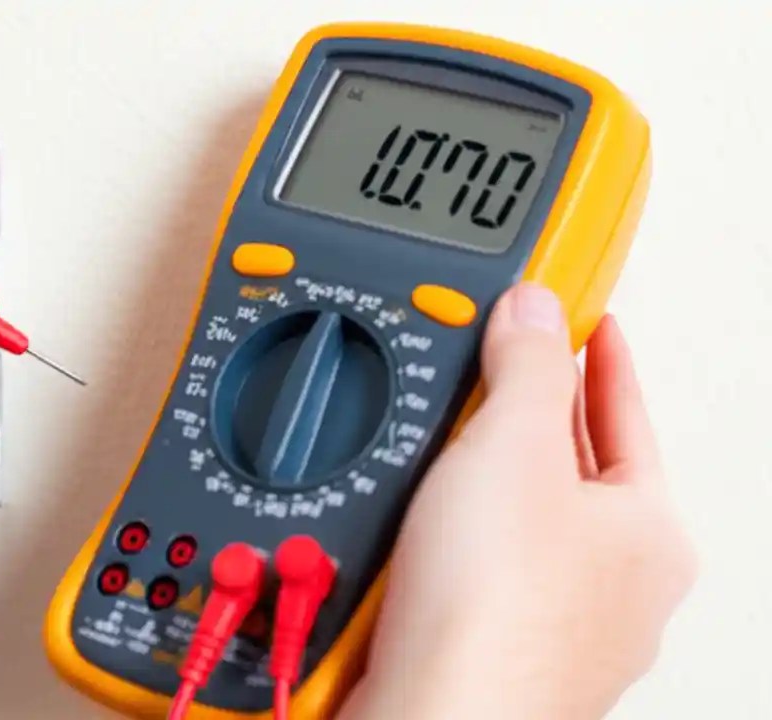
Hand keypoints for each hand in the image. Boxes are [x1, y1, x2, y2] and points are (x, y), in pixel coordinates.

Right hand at [340, 283, 696, 719]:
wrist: (429, 718)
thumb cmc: (497, 618)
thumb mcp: (513, 447)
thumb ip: (526, 367)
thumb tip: (532, 313)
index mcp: (648, 533)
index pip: (626, 412)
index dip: (596, 353)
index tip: (577, 316)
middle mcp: (609, 586)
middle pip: (564, 470)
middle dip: (520, 418)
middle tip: (487, 365)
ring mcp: (546, 624)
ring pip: (507, 525)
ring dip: (465, 484)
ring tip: (428, 451)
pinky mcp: (480, 647)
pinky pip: (462, 570)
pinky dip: (432, 540)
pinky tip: (402, 532)